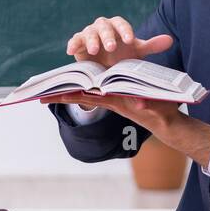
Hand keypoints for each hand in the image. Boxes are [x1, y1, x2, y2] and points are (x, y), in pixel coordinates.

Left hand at [40, 92, 180, 134]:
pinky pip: (96, 93)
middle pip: (82, 96)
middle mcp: (111, 100)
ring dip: (69, 92)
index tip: (53, 94)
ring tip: (51, 89)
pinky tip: (75, 86)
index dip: (71, 95)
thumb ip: (150, 105)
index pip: (89, 98)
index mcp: (117, 102)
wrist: (168, 125)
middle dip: (63, 94)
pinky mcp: (118, 98)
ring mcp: (114, 100)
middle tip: (41, 93)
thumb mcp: (159, 108)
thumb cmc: (164, 114)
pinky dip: (84, 89)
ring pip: (87, 94)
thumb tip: (141, 104)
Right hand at [65, 15, 172, 70]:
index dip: (125, 30)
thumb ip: (151, 46)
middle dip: (107, 36)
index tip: (130, 40)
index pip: (121, 24)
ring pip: (89, 32)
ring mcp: (89, 34)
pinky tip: (71, 50)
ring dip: (91, 40)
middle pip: (104, 26)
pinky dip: (73, 44)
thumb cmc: (122, 56)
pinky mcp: (77, 43)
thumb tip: (170, 40)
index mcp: (117, 26)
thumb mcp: (136, 53)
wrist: (105, 67)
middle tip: (111, 48)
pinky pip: (75, 40)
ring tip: (94, 50)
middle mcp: (102, 27)